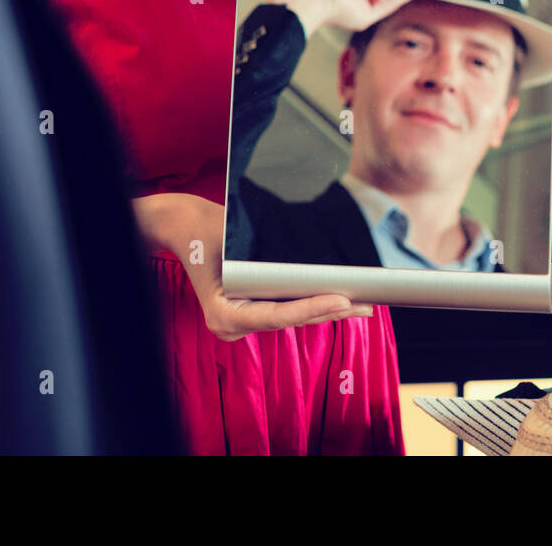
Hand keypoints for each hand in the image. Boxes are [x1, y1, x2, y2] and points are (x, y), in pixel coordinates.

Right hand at [133, 194, 373, 341]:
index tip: (342, 299)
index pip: (276, 316)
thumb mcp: (232, 238)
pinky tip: (339, 300)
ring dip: (326, 310)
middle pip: (290, 320)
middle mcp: (232, 326)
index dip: (312, 309)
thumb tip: (309, 258)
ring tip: (362, 305)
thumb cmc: (204, 230)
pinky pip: (285, 310)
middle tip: (366, 305)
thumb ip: (264, 257)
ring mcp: (241, 321)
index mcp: (223, 314)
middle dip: (329, 312)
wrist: (186, 226)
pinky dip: (311, 303)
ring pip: (291, 317)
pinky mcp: (251, 309)